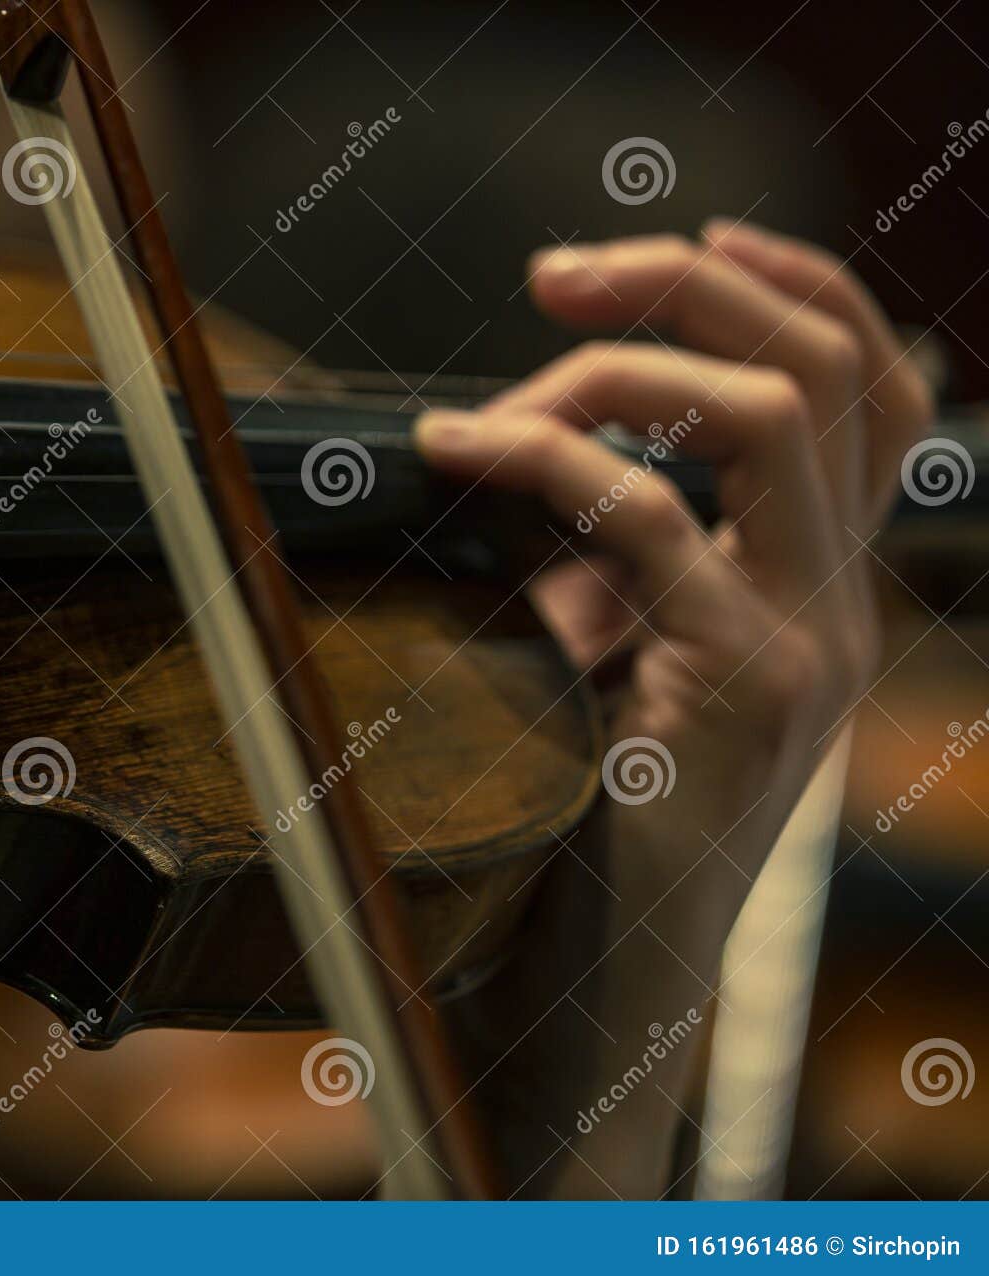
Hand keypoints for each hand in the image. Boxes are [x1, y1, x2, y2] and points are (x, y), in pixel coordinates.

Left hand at [413, 221, 933, 1196]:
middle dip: (688, 289)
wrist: (606, 982)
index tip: (675, 245)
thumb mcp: (615, 654)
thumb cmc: (591, 815)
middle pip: (827, 372)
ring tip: (495, 395)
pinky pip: (655, 522)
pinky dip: (545, 455)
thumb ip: (609, 552)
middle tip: (552, 276)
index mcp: (821, 586)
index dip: (795, 284)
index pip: (871, 389)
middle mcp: (841, 604)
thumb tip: (522, 434)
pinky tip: (453, 449)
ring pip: (773, 418)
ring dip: (621, 369)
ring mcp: (808, 648)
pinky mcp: (742, 695)